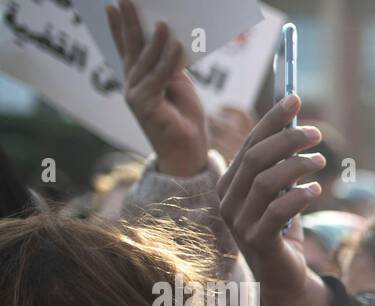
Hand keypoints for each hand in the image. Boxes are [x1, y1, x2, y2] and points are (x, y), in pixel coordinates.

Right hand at [107, 0, 207, 176]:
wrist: (188, 150)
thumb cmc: (184, 117)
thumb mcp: (177, 83)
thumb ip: (169, 63)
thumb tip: (169, 38)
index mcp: (138, 77)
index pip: (126, 47)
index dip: (118, 26)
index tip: (113, 5)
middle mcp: (132, 84)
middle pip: (131, 48)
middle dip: (130, 23)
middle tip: (129, 0)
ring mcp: (136, 94)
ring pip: (146, 61)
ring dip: (156, 41)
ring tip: (164, 23)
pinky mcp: (145, 105)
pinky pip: (159, 77)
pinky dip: (169, 60)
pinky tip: (178, 46)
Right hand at [215, 94, 331, 305]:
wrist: (286, 277)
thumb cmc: (283, 230)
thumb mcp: (281, 193)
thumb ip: (283, 165)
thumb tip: (297, 126)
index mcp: (229, 183)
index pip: (249, 144)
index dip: (272, 119)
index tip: (295, 98)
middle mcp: (227, 200)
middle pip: (255, 158)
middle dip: (287, 139)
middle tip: (316, 134)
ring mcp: (238, 222)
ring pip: (265, 181)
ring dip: (297, 166)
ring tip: (321, 161)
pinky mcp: (257, 241)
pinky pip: (276, 210)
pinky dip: (299, 196)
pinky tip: (316, 188)